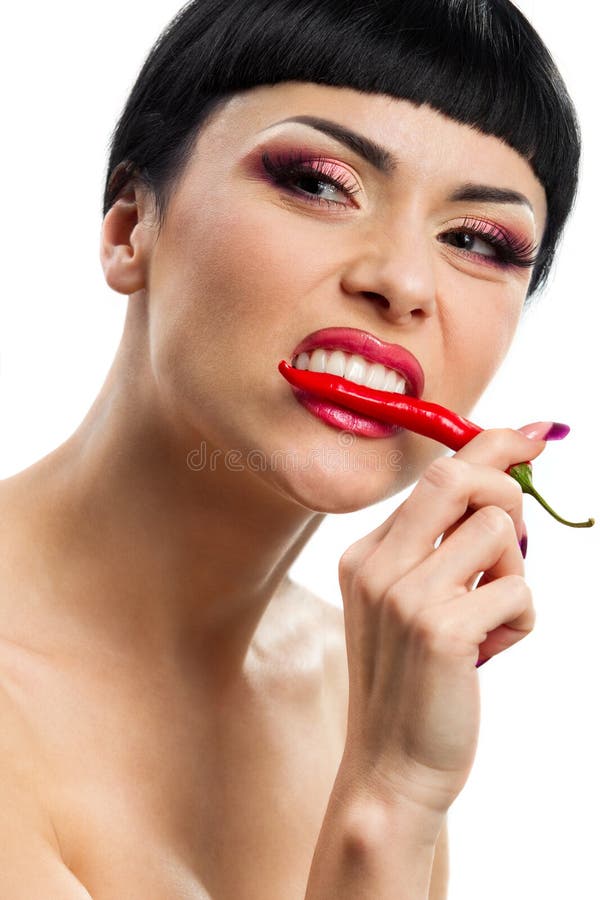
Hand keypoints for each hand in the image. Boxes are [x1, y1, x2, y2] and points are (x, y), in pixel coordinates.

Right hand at [337, 428, 546, 817]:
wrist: (391, 765)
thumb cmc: (414, 681)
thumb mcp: (412, 603)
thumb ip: (440, 546)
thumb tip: (499, 483)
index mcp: (366, 554)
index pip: (435, 476)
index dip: (488, 447)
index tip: (529, 436)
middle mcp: (377, 565)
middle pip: (457, 478)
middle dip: (507, 493)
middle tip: (515, 546)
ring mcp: (404, 596)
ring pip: (498, 531)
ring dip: (514, 574)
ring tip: (489, 618)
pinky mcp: (440, 630)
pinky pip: (519, 590)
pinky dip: (521, 619)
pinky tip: (490, 653)